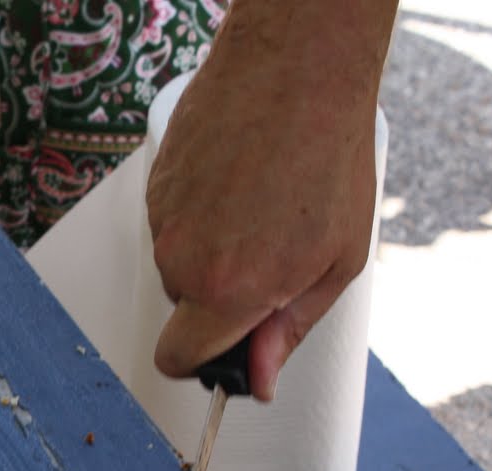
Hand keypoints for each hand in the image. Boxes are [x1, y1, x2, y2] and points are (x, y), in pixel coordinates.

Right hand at [146, 4, 388, 400]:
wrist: (296, 70)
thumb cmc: (328, 156)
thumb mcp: (335, 261)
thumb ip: (288, 328)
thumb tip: (259, 379)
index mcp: (228, 290)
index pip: (178, 360)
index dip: (201, 363)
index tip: (224, 350)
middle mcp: (183, 261)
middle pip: (185, 308)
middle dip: (220, 295)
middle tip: (271, 252)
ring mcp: (163, 221)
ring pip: (180, 262)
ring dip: (213, 248)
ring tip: (260, 204)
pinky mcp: (155, 185)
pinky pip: (172, 221)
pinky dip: (201, 211)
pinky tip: (238, 180)